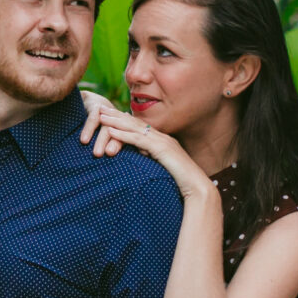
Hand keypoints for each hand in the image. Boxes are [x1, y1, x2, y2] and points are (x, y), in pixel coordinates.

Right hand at [78, 91, 125, 155]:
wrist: (81, 97)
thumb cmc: (90, 118)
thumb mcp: (99, 128)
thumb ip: (105, 141)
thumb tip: (107, 160)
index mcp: (120, 124)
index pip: (124, 136)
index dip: (120, 146)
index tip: (118, 158)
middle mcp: (115, 117)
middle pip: (118, 131)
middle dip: (115, 143)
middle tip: (110, 155)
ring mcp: (106, 110)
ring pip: (106, 127)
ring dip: (102, 140)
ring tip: (97, 154)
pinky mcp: (94, 104)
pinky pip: (93, 118)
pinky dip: (89, 130)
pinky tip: (84, 140)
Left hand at [90, 108, 211, 198]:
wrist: (197, 188)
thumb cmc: (182, 183)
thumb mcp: (165, 170)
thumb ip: (155, 164)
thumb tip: (144, 163)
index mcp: (163, 141)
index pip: (140, 127)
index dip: (124, 120)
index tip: (111, 115)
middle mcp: (163, 137)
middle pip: (135, 122)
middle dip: (116, 115)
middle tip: (100, 109)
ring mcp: (162, 141)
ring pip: (134, 128)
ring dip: (115, 121)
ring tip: (100, 116)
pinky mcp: (161, 149)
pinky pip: (138, 139)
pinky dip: (123, 134)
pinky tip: (110, 131)